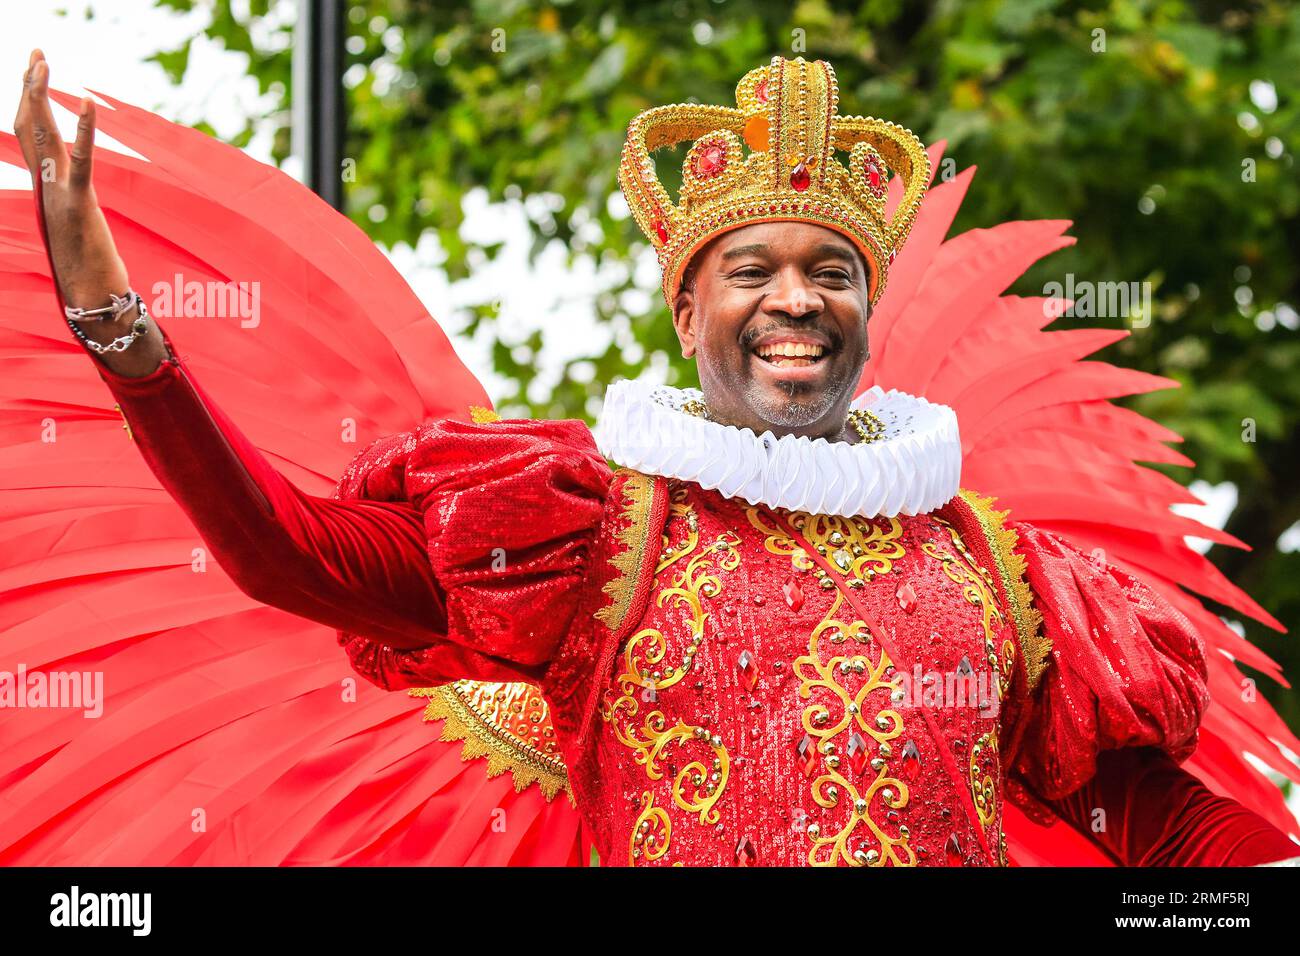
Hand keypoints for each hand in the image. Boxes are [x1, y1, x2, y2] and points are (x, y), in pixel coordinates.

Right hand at [13, 49, 165, 376]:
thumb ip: (74, 204)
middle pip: (30, 126)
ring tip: (44, 61)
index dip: (30, 102)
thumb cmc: (91, 269)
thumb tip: (76, 192)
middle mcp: (47, 185)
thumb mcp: (80, 226)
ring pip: (44, 136)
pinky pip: (81, 161)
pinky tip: (86, 100)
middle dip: (31, 87)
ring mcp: (59, 193)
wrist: (91, 300)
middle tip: (37, 52)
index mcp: (48, 187)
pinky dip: (85, 130)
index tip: (35, 71)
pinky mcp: (80, 204)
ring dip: (42, 96)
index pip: (31, 136)